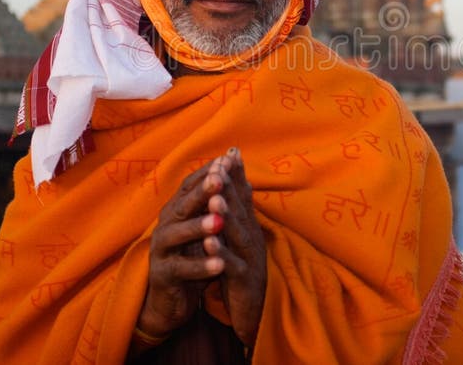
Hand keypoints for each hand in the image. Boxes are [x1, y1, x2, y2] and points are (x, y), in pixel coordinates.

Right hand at [138, 158, 228, 337]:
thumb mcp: (208, 227)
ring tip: (218, 222)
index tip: (226, 159)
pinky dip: (200, 267)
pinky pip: (181, 269)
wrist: (173, 297)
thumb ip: (219, 200)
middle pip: (182, 205)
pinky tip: (218, 265)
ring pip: (177, 235)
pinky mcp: (162, 274)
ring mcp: (161, 249)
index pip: (189, 186)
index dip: (207, 172)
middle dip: (200, 192)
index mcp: (177, 211)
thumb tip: (234, 164)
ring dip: (197, 227)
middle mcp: (165, 225)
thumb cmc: (194, 255)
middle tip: (219, 179)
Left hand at [210, 147, 267, 347]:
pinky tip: (210, 243)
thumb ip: (238, 210)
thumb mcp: (239, 237)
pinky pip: (231, 265)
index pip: (243, 196)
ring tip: (214, 199)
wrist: (253, 311)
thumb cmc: (242, 270)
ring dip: (226, 216)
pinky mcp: (244, 281)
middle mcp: (253, 238)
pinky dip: (221, 253)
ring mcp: (250, 258)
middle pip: (241, 209)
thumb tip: (241, 180)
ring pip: (237, 234)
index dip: (236, 175)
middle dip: (230, 187)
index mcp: (249, 227)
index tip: (229, 152)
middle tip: (220, 166)